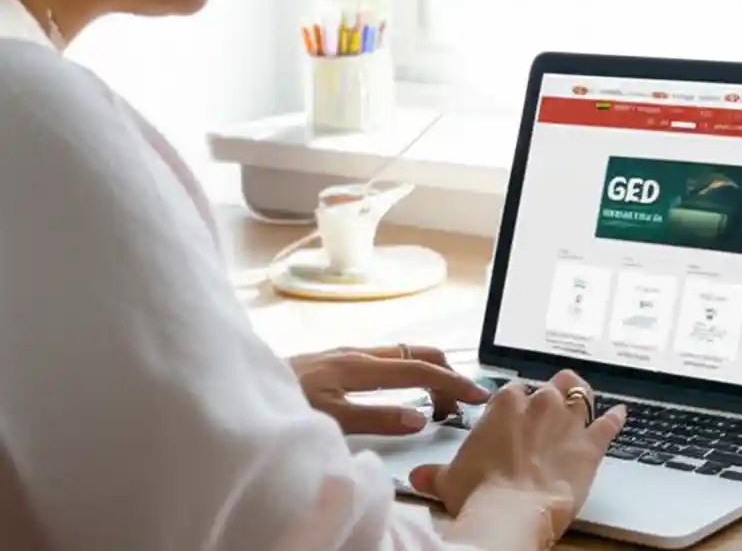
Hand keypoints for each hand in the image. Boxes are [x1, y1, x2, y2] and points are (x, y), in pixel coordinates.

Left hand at [289, 346, 489, 434]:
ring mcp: (347, 353)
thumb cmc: (279, 403)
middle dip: (447, 372)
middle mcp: (357, 353)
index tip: (479, 396)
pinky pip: (386, 360)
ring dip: (428, 371)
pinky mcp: (337, 360)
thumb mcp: (328, 419)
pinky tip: (403, 391)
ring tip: (440, 399)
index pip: (421, 371)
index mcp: (359, 365)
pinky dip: (407, 372)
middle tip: (462, 400)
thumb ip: (376, 418)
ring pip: (402, 354)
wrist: (231, 384)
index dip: (454, 383)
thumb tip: (420, 417)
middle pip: (418, 353)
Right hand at [408, 371, 626, 545]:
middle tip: (549, 409)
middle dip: (551, 394)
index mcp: (505, 403)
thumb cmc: (479, 493)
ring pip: (582, 393)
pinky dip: (617, 417)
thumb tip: (418, 476)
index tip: (517, 415)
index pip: (515, 390)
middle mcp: (540, 403)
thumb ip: (435, 473)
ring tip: (583, 394)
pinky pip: (610, 423)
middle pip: (551, 386)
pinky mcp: (592, 444)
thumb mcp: (449, 480)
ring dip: (582, 394)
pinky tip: (621, 414)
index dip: (518, 403)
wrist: (511, 513)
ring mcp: (569, 421)